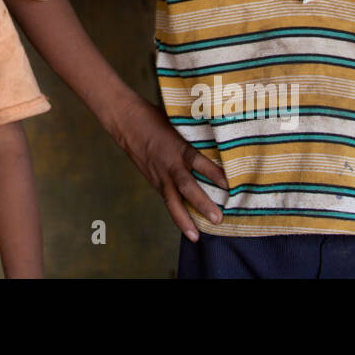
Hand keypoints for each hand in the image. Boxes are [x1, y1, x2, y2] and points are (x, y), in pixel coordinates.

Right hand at [110, 94, 228, 240]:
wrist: (125, 122)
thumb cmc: (154, 118)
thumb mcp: (178, 123)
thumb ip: (195, 135)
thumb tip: (220, 139)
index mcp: (177, 146)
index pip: (197, 161)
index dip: (212, 173)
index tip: (229, 185)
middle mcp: (169, 164)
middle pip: (186, 187)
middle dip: (202, 204)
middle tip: (218, 218)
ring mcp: (160, 175)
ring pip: (172, 201)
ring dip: (185, 220)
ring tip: (197, 237)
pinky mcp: (154, 181)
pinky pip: (167, 200)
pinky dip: (177, 214)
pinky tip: (187, 227)